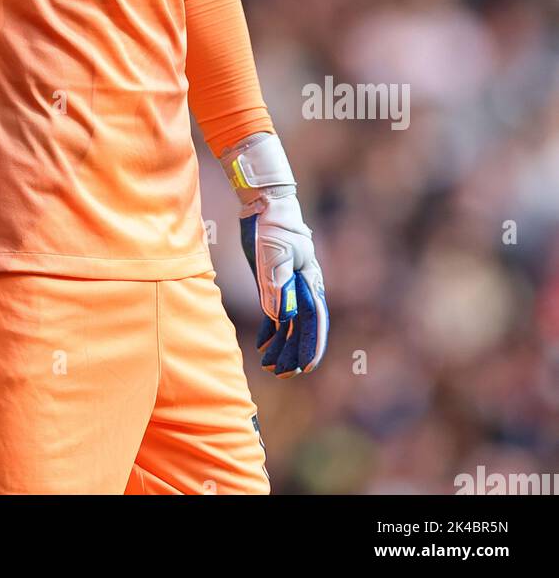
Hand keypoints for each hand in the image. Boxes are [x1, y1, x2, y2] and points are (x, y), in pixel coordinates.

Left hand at [221, 133, 328, 376]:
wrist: (266, 202)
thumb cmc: (274, 225)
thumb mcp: (274, 252)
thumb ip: (277, 283)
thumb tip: (280, 317)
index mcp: (309, 281)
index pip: (314, 320)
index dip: (310, 344)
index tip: (305, 367)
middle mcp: (303, 287)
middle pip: (301, 326)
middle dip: (293, 352)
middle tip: (281, 374)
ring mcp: (289, 284)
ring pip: (288, 323)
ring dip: (280, 345)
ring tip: (269, 366)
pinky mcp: (274, 280)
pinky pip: (275, 312)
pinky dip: (270, 330)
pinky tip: (263, 345)